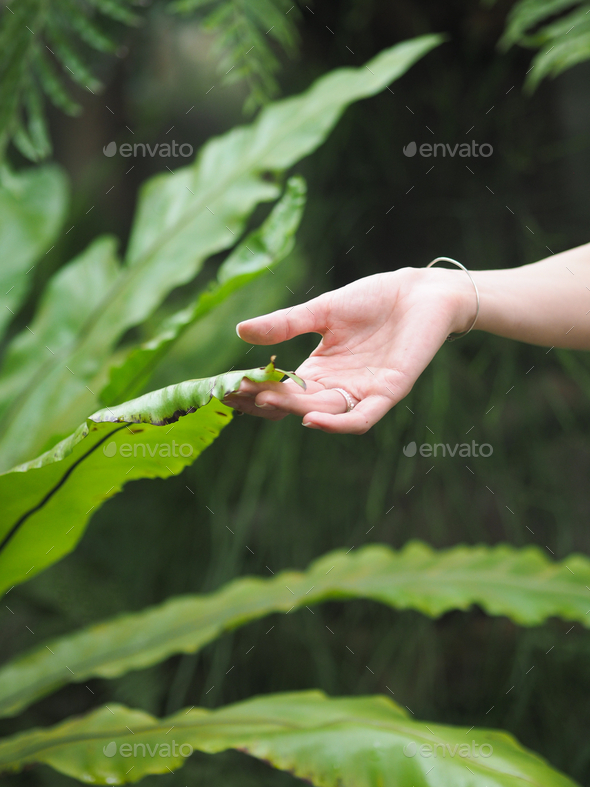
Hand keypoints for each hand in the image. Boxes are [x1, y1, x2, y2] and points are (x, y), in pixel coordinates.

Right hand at [225, 266, 476, 433]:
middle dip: (266, 401)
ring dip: (294, 411)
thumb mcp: (322, 311)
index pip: (281, 389)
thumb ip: (286, 324)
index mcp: (319, 370)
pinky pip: (361, 419)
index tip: (225, 386)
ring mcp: (362, 392)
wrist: (421, 292)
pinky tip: (312, 420)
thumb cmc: (374, 299)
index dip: (255, 390)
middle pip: (296, 405)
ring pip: (323, 413)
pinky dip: (338, 425)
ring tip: (266, 399)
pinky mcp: (389, 393)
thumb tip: (241, 331)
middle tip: (237, 393)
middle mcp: (337, 387)